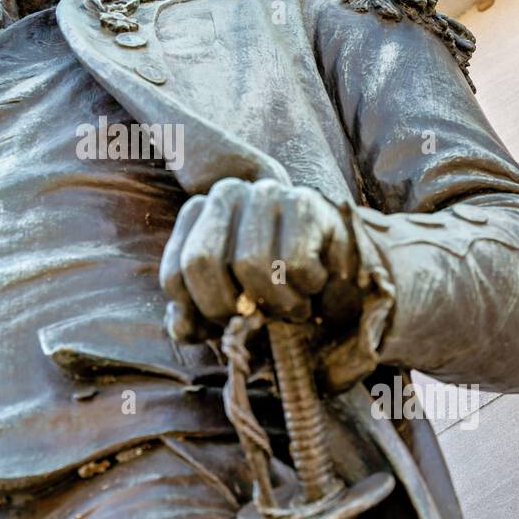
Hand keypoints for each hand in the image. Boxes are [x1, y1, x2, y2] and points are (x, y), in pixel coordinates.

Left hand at [160, 177, 358, 341]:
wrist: (343, 269)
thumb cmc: (277, 289)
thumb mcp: (230, 306)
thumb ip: (195, 319)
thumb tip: (181, 325)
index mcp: (197, 214)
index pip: (175, 275)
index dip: (198, 313)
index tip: (226, 324)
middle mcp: (226, 193)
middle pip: (201, 262)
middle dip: (229, 307)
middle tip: (259, 319)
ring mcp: (266, 193)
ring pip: (251, 263)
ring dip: (278, 303)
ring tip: (295, 306)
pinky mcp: (305, 203)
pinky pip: (295, 263)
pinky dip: (308, 289)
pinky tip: (317, 284)